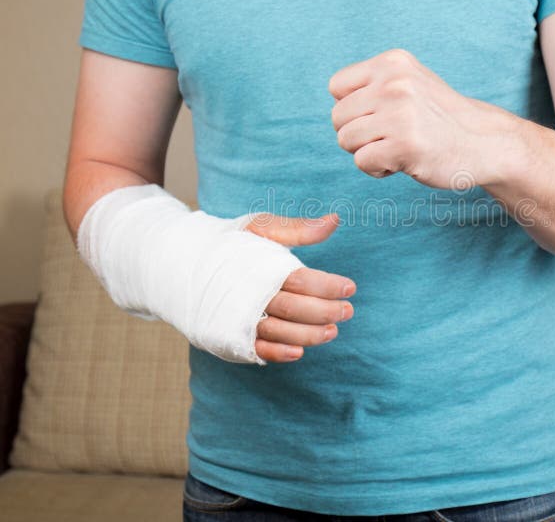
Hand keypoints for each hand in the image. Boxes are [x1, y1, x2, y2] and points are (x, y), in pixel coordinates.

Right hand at [244, 213, 356, 362]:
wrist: (184, 262)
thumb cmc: (232, 244)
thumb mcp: (262, 229)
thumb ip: (298, 229)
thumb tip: (334, 220)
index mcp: (260, 267)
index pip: (300, 280)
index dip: (327, 285)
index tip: (350, 287)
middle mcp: (250, 295)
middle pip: (294, 308)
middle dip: (325, 311)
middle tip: (348, 311)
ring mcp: (240, 318)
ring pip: (279, 331)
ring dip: (309, 334)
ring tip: (333, 331)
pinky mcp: (232, 335)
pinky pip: (256, 349)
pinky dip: (278, 353)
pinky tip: (299, 352)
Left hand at [329, 48, 510, 188]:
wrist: (485, 142)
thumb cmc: (440, 119)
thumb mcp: (409, 83)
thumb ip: (373, 85)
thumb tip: (336, 104)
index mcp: (393, 63)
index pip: (336, 87)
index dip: (351, 108)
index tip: (378, 116)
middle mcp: (395, 83)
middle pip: (337, 117)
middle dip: (357, 133)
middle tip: (389, 137)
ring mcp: (400, 114)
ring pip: (346, 140)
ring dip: (367, 152)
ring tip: (396, 148)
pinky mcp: (404, 145)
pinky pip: (362, 162)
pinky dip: (377, 169)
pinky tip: (401, 162)